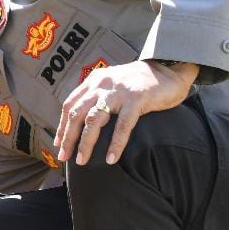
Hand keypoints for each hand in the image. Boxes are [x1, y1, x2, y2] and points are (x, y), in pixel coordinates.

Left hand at [55, 59, 197, 165]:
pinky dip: (115, 144)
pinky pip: (122, 125)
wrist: (169, 69)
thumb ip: (99, 96)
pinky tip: (110, 158)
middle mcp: (102, 83)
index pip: (70, 104)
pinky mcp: (137, 98)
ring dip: (85, 143)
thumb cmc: (141, 83)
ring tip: (81, 161)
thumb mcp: (114, 84)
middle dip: (68, 137)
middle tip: (64, 156)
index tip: (58, 144)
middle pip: (77, 113)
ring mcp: (119, 91)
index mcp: (95, 80)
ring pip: (94, 120)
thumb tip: (83, 122)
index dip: (62, 125)